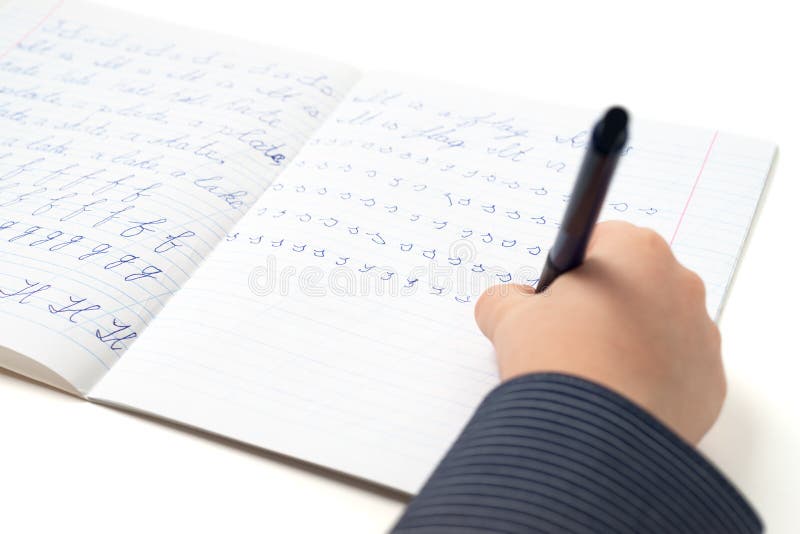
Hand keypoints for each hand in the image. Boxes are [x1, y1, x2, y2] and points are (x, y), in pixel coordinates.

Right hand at [475, 221, 724, 443]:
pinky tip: (618, 396)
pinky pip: (678, 369)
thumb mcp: (508, 317)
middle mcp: (680, 283)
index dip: (574, 270)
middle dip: (606, 303)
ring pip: (660, 325)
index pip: (603, 241)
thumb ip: (505, 297)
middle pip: (636, 281)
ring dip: (631, 339)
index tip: (558, 297)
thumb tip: (510, 301)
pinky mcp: (711, 382)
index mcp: (635, 251)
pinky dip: (652, 378)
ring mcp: (702, 335)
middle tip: (569, 337)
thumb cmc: (557, 361)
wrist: (589, 437)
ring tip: (593, 372)